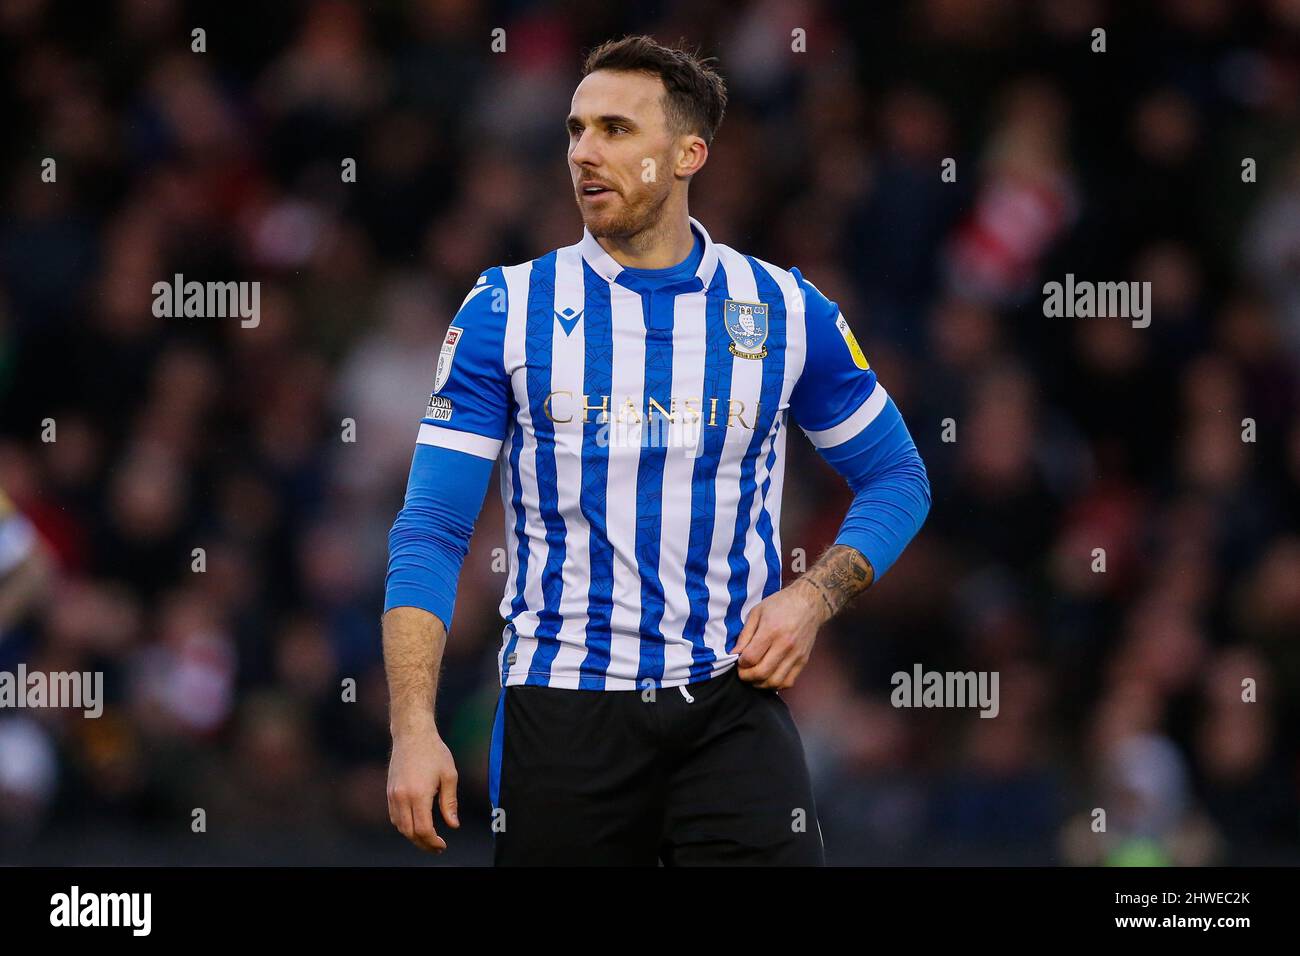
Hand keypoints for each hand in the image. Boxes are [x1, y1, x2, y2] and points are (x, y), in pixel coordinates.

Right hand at [387, 724, 458, 852]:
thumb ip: (450, 803)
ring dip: (412, 836)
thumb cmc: (434, 752)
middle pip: (409, 832)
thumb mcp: (449, 775)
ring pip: (399, 826)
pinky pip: (394, 816)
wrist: (412, 734)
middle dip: (423, 843)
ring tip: (428, 838)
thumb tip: (453, 825)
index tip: (442, 845)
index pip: (423, 829)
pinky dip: (404, 825)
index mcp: (418, 794)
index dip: (433, 842)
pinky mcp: (389, 791)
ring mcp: (392, 794)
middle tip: (436, 847)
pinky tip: (416, 825)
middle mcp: (402, 797)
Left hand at [734, 578, 830, 689]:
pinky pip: (788, 682)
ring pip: (775, 681)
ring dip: (760, 683)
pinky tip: (769, 677)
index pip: (751, 658)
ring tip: (754, 676)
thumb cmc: (780, 604)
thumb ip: (744, 635)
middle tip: (743, 672)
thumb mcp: (757, 612)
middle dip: (746, 676)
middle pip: (762, 673)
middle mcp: (785, 645)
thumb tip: (735, 654)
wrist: (809, 603)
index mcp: (771, 630)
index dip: (740, 663)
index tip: (739, 660)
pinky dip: (776, 685)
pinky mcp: (803, 661)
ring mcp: (796, 655)